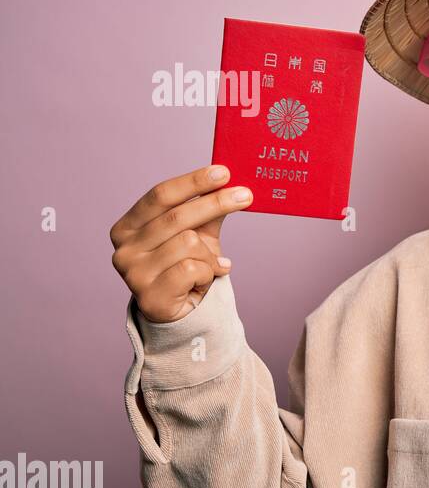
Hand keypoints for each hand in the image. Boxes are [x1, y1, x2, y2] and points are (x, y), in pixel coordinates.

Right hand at [109, 164, 253, 322]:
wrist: (180, 315)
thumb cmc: (185, 268)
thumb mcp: (197, 235)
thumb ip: (207, 211)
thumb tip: (228, 183)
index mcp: (127, 227)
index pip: (160, 195)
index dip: (193, 182)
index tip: (223, 172)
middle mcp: (123, 248)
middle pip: (177, 217)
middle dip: (216, 204)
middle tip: (246, 195)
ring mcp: (132, 273)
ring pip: (189, 244)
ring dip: (210, 255)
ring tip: (208, 266)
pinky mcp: (149, 296)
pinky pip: (193, 269)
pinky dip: (208, 273)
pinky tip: (203, 281)